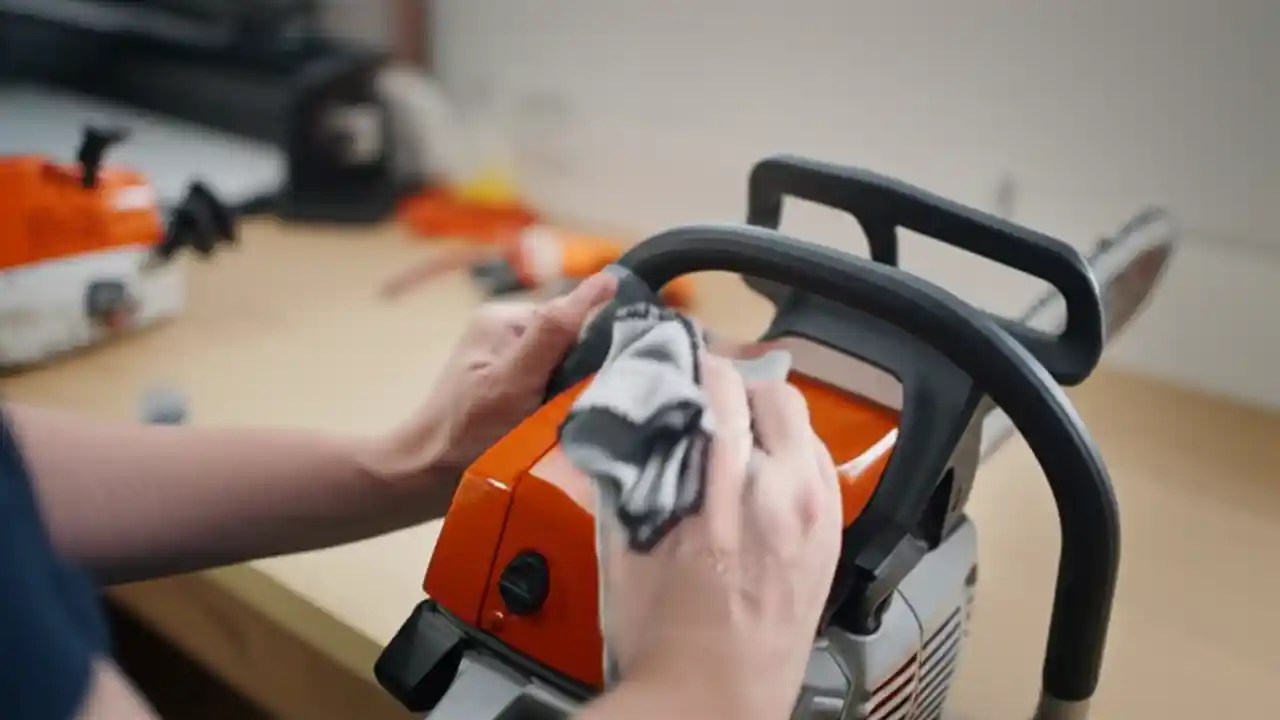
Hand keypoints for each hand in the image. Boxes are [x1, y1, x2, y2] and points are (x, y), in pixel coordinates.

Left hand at [379, 273, 617, 505]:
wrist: (425, 478)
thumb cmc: (467, 431)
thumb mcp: (514, 380)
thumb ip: (555, 333)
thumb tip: (608, 278)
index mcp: (505, 318)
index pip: (573, 315)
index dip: (600, 343)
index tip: (612, 378)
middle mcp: (506, 332)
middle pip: (571, 342)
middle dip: (587, 372)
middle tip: (588, 406)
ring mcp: (508, 362)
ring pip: (566, 368)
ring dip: (577, 392)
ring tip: (575, 420)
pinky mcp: (510, 390)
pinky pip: (554, 388)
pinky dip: (563, 406)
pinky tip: (561, 427)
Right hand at [583, 355, 841, 719]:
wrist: (713, 704)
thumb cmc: (663, 641)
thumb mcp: (624, 555)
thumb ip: (625, 486)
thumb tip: (628, 436)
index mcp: (722, 500)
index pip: (725, 394)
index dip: (703, 366)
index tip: (686, 362)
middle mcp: (780, 499)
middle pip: (777, 396)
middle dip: (741, 384)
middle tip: (712, 392)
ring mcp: (815, 519)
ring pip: (806, 427)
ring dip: (770, 416)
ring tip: (739, 429)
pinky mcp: (831, 540)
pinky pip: (822, 466)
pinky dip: (795, 452)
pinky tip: (768, 467)